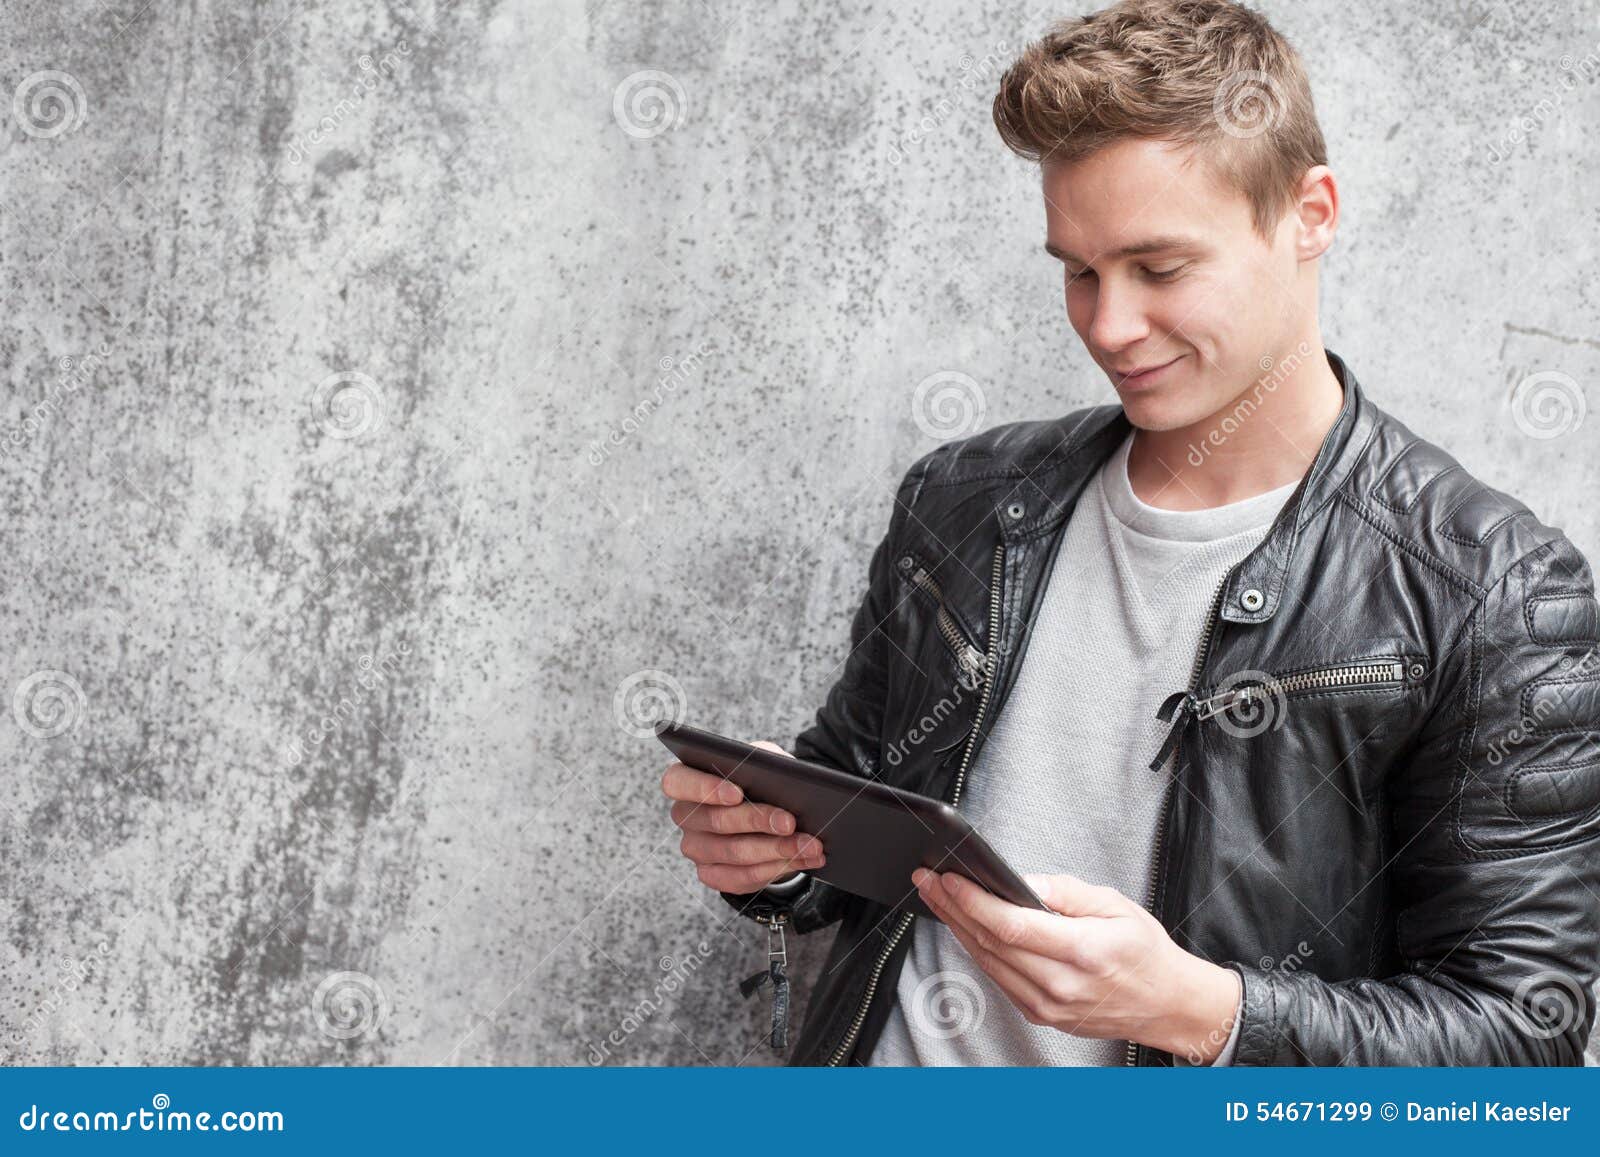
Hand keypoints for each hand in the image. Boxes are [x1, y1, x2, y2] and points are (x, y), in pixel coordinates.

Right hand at [662, 741, 826, 893]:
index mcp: (686, 780)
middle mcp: (685, 816)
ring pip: (734, 854)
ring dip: (778, 850)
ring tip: (810, 845)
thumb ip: (767, 761)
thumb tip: (783, 778)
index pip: (677, 782)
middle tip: (790, 822)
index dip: (704, 788)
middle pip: (716, 821)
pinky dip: (778, 869)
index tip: (737, 793)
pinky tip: (804, 860)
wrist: (769, 812)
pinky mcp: (711, 875)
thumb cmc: (762, 779)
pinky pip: (742, 878)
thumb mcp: (764, 760)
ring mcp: (695, 849)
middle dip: (758, 821)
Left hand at [912, 867, 1240, 1061]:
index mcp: (1082, 951)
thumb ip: (1066, 892)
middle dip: (952, 908)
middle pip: (990, 943)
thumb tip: (1022, 881)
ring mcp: (1048, 1005)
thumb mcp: (1116, 905)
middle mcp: (1061, 983)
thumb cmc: (1145, 954)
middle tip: (927, 881)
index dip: (972, 902)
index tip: (949, 879)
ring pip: (988, 962)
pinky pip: (999, 979)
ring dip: (957, 929)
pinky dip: (978, 951)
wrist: (1166, 1005)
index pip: (1011, 925)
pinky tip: (965, 928)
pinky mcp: (1041, 1014)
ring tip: (937, 899)